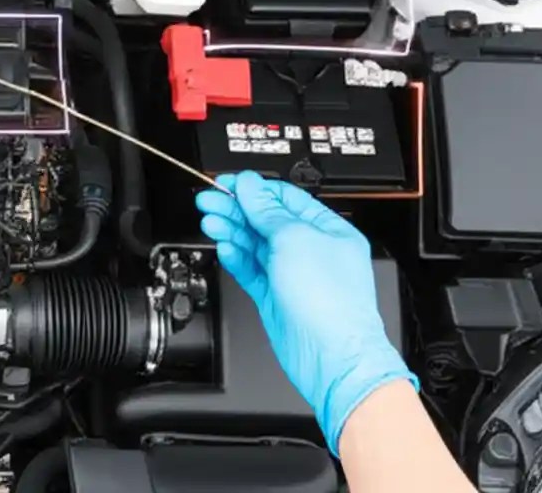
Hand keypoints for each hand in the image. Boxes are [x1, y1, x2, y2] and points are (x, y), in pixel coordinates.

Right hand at [195, 171, 416, 454]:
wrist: (332, 357)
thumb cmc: (332, 303)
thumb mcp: (296, 240)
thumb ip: (268, 212)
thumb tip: (250, 188)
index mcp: (327, 230)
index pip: (284, 199)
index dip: (254, 189)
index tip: (227, 183)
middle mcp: (311, 251)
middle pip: (265, 220)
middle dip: (235, 208)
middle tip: (208, 200)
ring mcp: (292, 275)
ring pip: (254, 244)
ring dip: (231, 230)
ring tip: (210, 221)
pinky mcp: (276, 297)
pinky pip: (250, 270)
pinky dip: (236, 257)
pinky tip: (224, 247)